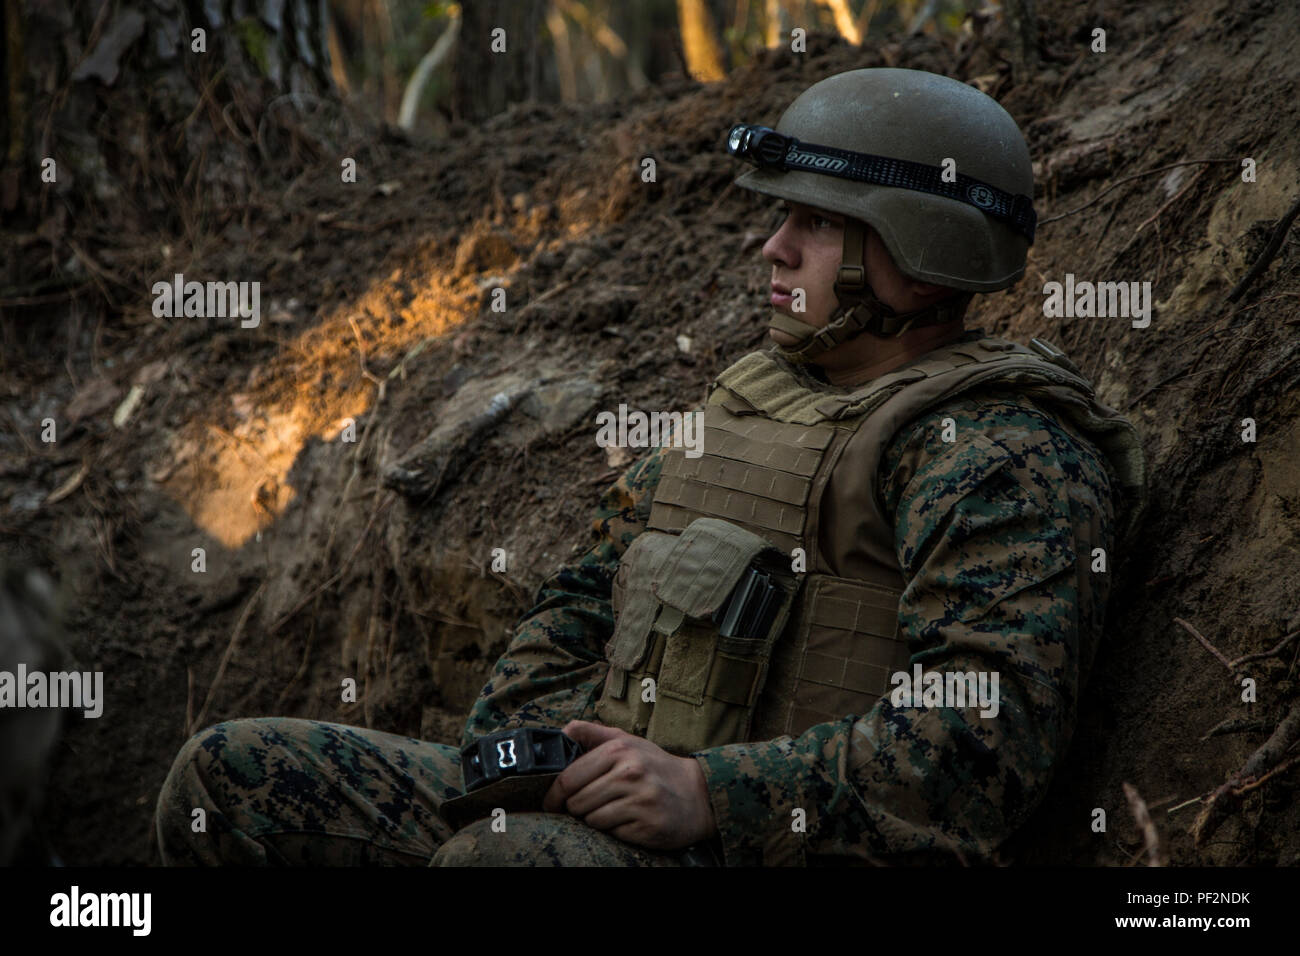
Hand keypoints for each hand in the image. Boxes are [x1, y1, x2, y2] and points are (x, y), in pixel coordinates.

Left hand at [543, 720, 716, 850]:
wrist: (697, 794)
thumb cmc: (655, 767)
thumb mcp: (627, 741)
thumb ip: (592, 733)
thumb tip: (559, 733)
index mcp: (619, 750)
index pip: (568, 778)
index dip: (553, 795)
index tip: (551, 802)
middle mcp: (630, 773)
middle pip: (576, 803)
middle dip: (576, 808)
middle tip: (588, 805)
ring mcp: (640, 801)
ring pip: (592, 820)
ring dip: (595, 819)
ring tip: (612, 810)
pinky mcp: (648, 826)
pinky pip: (612, 834)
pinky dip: (615, 830)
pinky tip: (629, 820)